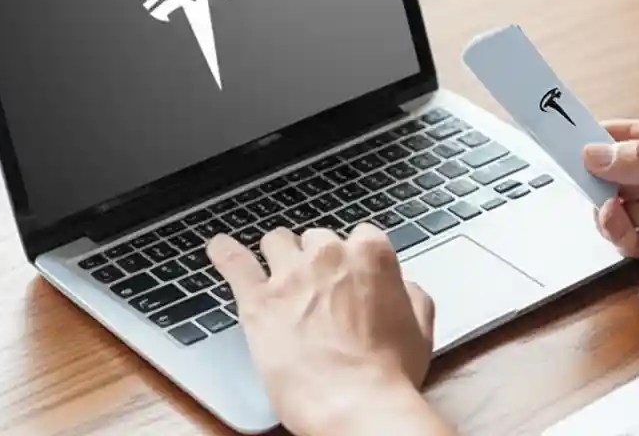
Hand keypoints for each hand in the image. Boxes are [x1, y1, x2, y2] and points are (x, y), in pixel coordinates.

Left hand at [208, 226, 452, 435]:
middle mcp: (329, 256)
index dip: (355, 259)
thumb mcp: (420, 329)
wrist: (355, 402)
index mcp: (371, 256)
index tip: (352, 276)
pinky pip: (233, 262)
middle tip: (318, 288)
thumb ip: (412, 296)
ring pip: (277, 241)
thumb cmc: (388, 373)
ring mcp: (290, 276)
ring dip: (279, 254)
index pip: (361, 236)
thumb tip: (403, 286)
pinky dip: (224, 252)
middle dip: (317, 258)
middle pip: (317, 239)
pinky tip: (219, 248)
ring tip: (278, 273)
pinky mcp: (258, 301)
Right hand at [583, 119, 638, 302]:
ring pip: (618, 206)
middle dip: (597, 179)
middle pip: (615, 173)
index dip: (593, 137)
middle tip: (582, 184)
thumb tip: (598, 152)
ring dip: (607, 210)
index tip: (562, 138)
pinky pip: (629, 237)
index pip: (626, 136)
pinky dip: (618, 234)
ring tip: (609, 213)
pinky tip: (620, 231)